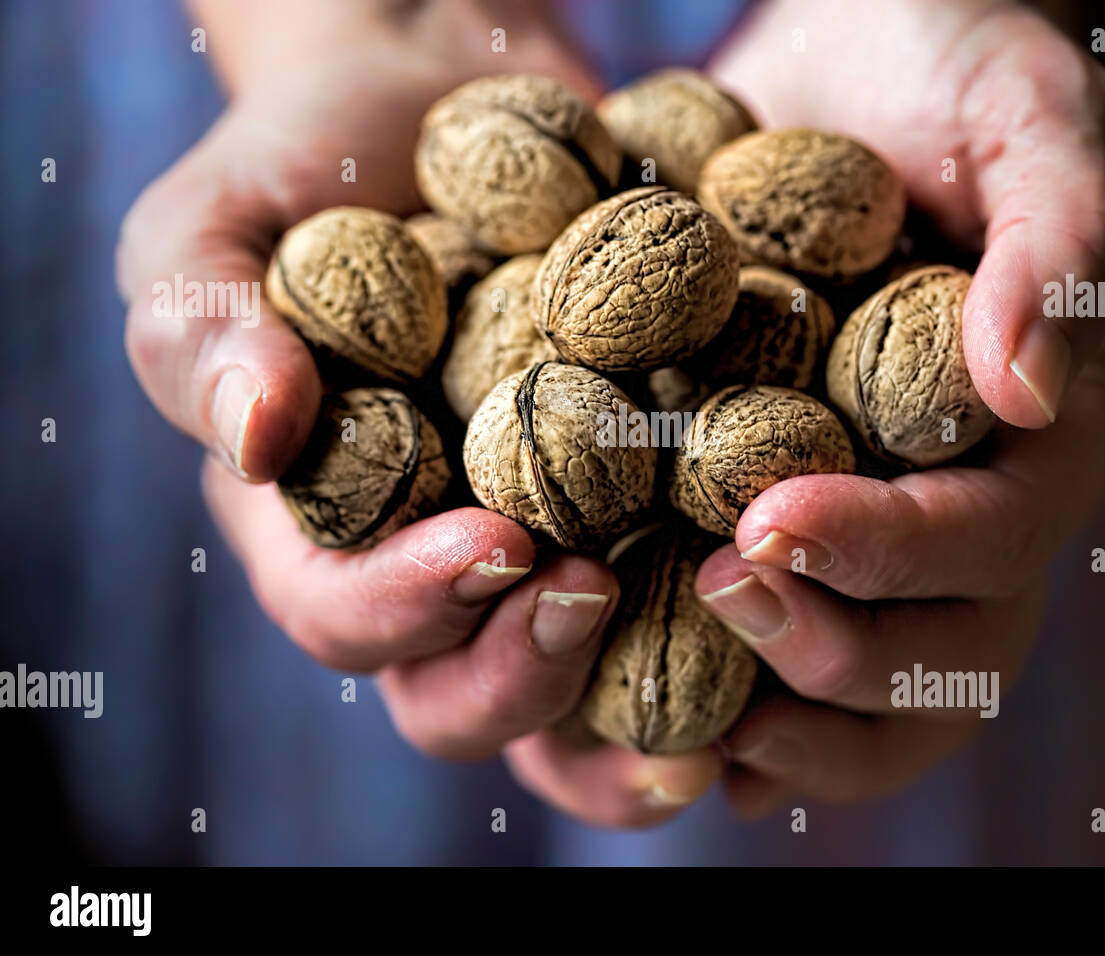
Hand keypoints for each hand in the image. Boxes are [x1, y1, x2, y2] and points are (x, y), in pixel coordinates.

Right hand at [118, 0, 720, 819]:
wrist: (434, 107)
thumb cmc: (301, 171)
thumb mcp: (211, 231)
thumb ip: (201, 333)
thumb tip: (258, 439)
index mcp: (321, 535)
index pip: (345, 617)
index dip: (414, 605)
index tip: (498, 543)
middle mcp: (430, 570)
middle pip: (463, 695)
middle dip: (527, 672)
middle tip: (598, 595)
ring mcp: (538, 546)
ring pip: (580, 684)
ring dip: (639, 698)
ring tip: (719, 669)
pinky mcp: (633, 506)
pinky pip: (676, 594)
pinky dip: (728, 616)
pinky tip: (790, 590)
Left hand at [673, 0, 1104, 815]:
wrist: (851, 65)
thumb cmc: (952, 70)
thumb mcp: (1026, 110)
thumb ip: (1056, 239)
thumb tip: (1029, 390)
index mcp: (1050, 429)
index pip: (997, 534)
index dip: (894, 550)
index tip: (772, 522)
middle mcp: (975, 502)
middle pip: (946, 652)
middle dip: (833, 649)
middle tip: (718, 594)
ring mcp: (885, 524)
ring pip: (873, 689)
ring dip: (780, 714)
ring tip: (677, 717)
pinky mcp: (795, 517)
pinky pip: (781, 648)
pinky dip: (726, 704)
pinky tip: (648, 720)